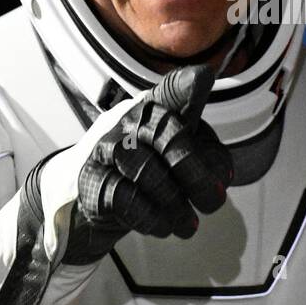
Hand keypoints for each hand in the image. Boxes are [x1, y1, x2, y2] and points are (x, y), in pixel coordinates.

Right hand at [59, 64, 233, 265]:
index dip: (186, 85)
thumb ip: (207, 157)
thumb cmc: (142, 174)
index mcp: (155, 110)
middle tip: (213, 202)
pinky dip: (150, 216)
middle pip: (168, 136)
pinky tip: (163, 227)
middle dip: (197, 175)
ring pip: (147, 169)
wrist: (83, 201)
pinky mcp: (89, 179)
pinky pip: (124, 197)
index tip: (202, 78)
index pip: (171, 90)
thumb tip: (222, 174)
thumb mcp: (178, 159)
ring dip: (175, 203)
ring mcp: (105, 148)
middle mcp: (128, 121)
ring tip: (189, 224)